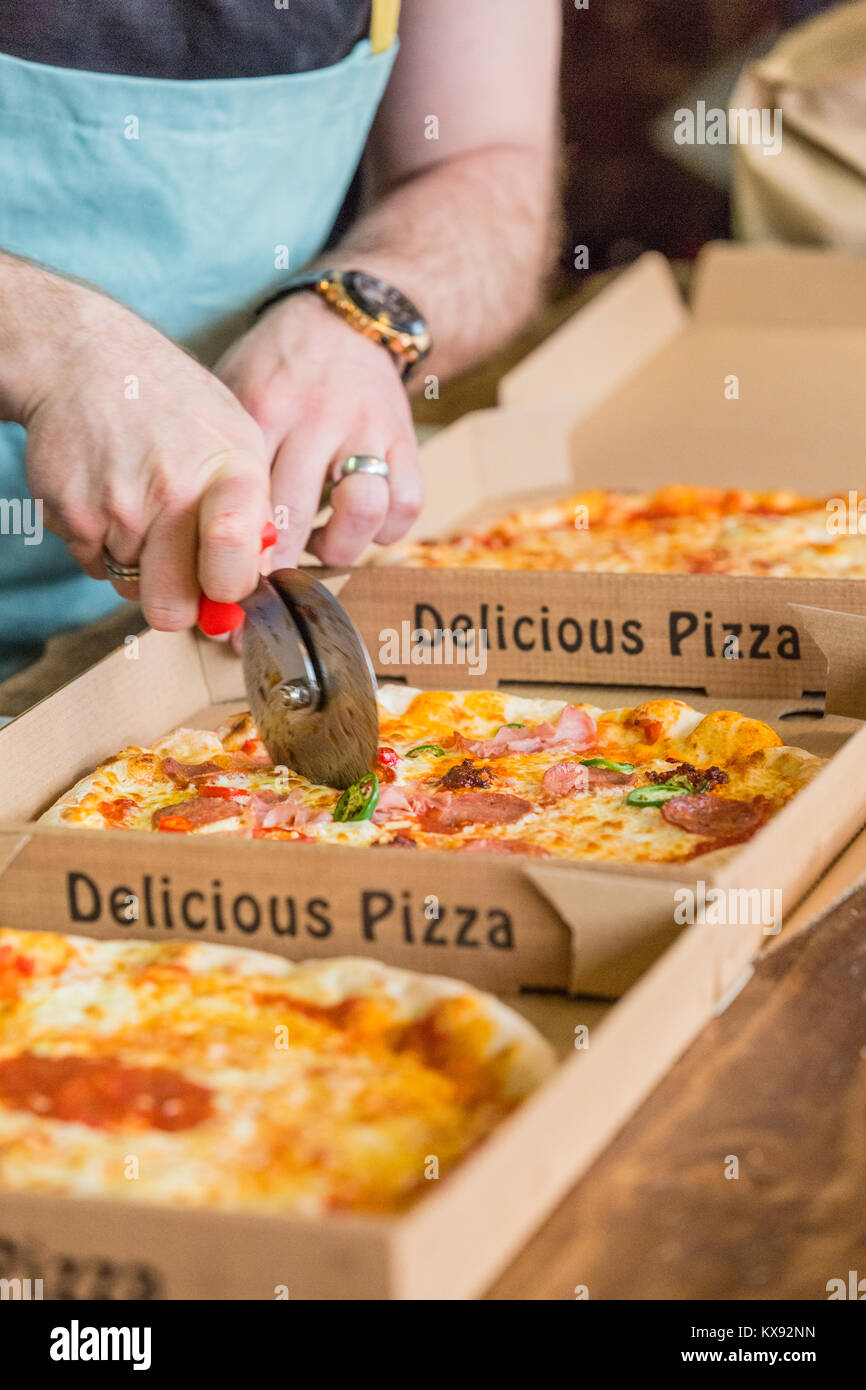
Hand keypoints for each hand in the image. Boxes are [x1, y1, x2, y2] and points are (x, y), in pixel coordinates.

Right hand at [16, 276, 270, 629]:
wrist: (85, 357)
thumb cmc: (171, 402)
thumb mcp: (236, 438)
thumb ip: (254, 511)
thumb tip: (258, 581)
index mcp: (232, 478)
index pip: (234, 576)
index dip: (226, 595)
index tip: (222, 585)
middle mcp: (174, 496)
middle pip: (170, 611)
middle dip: (173, 603)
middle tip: (175, 572)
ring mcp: (117, 508)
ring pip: (128, 587)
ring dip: (135, 562)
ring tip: (138, 502)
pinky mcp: (70, 514)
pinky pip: (91, 564)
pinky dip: (100, 543)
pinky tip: (108, 493)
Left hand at [214, 290, 421, 568]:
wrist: (343, 319)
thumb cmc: (275, 371)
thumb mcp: (233, 391)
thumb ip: (219, 453)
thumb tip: (186, 534)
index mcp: (266, 406)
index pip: (247, 495)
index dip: (235, 547)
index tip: (226, 576)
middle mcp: (318, 416)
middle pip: (298, 513)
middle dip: (280, 564)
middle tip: (268, 583)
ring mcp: (367, 427)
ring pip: (363, 509)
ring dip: (340, 546)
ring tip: (321, 550)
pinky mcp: (406, 437)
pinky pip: (407, 503)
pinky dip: (386, 529)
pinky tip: (361, 526)